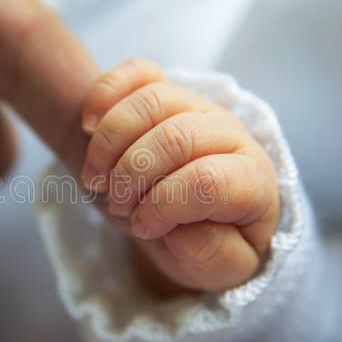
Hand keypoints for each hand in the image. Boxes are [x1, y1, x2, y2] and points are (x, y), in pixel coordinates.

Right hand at [79, 60, 279, 293]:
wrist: (191, 219)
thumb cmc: (212, 244)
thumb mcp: (222, 269)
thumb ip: (214, 255)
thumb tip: (184, 230)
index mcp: (252, 178)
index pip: (209, 180)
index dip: (166, 206)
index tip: (143, 228)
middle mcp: (229, 133)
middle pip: (177, 136)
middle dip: (134, 176)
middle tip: (118, 207)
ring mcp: (196, 106)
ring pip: (153, 100)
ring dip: (111, 143)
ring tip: (97, 179)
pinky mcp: (166, 91)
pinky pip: (137, 73)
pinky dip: (105, 94)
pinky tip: (89, 125)